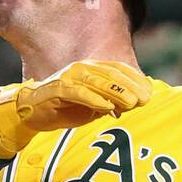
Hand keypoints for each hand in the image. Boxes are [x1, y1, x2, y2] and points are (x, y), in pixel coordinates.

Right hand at [0, 60, 151, 157]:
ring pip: (98, 81)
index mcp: (92, 69)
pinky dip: (94, 99)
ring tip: (131, 103)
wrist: (32, 112)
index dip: (136, 79)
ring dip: (116, 92)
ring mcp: (69, 77)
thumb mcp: (93, 106)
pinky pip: (79, 92)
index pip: (118, 69)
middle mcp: (82, 69)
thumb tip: (132, 104)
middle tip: (145, 99)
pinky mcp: (57, 88)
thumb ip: (111, 103)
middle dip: (130, 86)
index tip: (150, 93)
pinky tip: (106, 107)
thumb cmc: (65, 108)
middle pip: (111, 74)